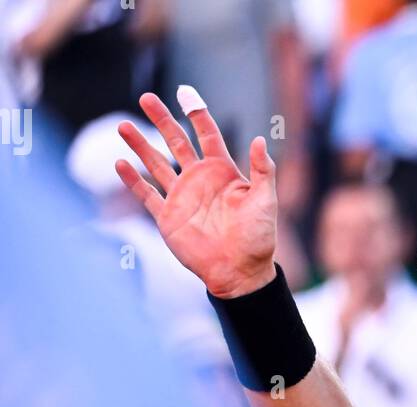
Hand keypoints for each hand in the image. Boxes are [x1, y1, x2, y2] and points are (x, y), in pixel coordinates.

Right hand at [116, 92, 277, 298]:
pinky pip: (147, 196)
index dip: (196, 113)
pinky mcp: (168, 218)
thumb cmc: (258, 238)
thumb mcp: (265, 201)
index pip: (207, 135)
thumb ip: (263, 171)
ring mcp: (182, 198)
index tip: (184, 92)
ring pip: (156, 164)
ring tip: (123, 126)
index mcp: (222, 172)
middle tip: (146, 97)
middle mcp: (199, 181)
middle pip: (176, 141)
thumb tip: (260, 139)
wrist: (241, 273)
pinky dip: (133, 181)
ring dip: (140, 145)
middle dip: (162, 120)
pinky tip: (120, 164)